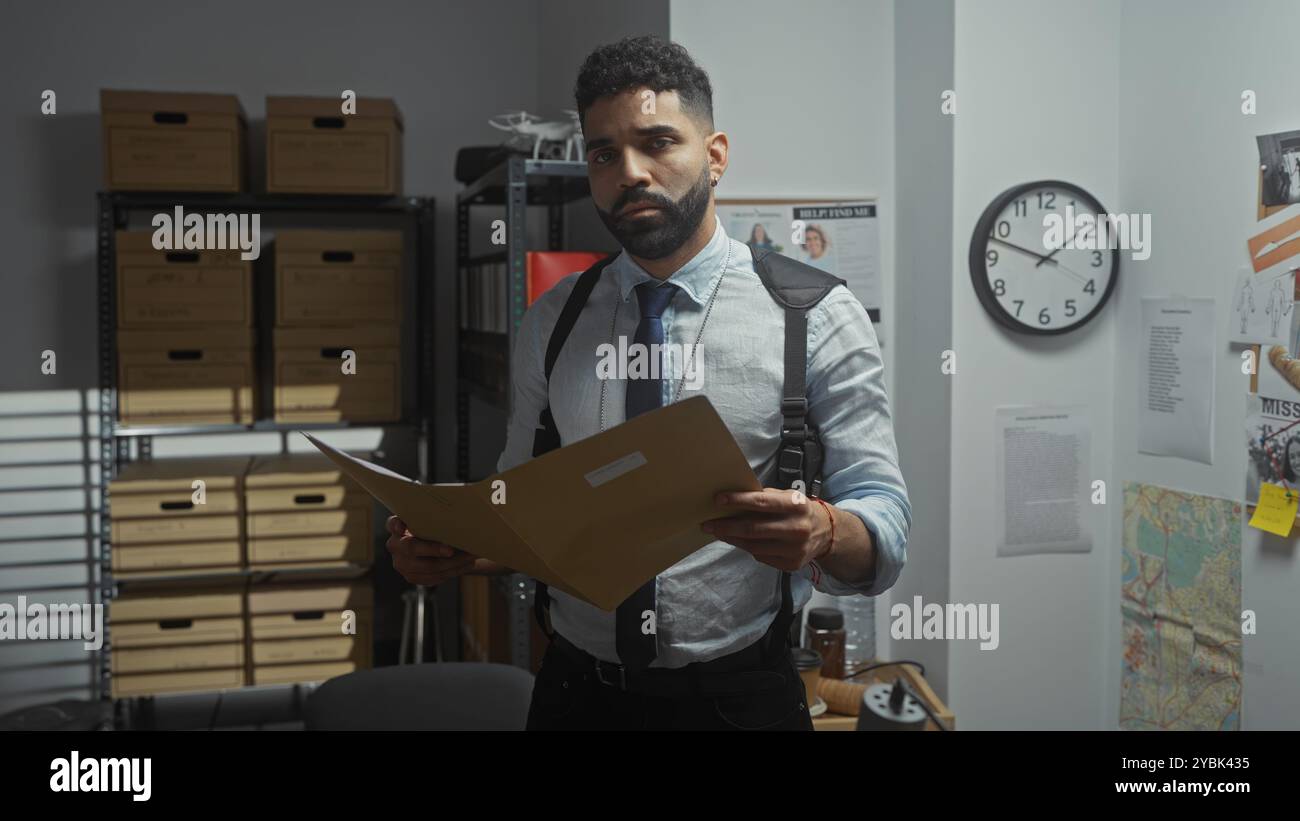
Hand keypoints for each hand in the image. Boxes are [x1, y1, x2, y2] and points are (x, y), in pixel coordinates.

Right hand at [385, 515, 478, 585]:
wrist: (436, 548)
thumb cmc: (435, 528)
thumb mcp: (432, 520)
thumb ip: (435, 517)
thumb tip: (458, 513)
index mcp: (397, 527)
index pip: (392, 524)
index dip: (396, 525)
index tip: (402, 526)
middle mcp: (395, 545)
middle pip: (411, 548)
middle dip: (433, 549)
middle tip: (451, 549)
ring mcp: (402, 563)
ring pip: (427, 566)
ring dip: (452, 562)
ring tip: (470, 556)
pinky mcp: (412, 577)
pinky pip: (434, 577)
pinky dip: (453, 571)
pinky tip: (466, 564)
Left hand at [700, 489, 832, 571]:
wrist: (826, 534)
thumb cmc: (798, 510)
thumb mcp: (787, 497)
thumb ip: (764, 498)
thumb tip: (732, 499)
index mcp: (796, 505)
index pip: (762, 503)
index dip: (738, 501)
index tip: (718, 500)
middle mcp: (797, 528)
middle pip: (753, 529)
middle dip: (726, 526)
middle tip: (707, 524)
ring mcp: (795, 549)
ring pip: (753, 546)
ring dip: (732, 538)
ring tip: (717, 531)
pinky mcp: (791, 564)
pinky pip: (760, 556)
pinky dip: (746, 547)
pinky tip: (736, 540)